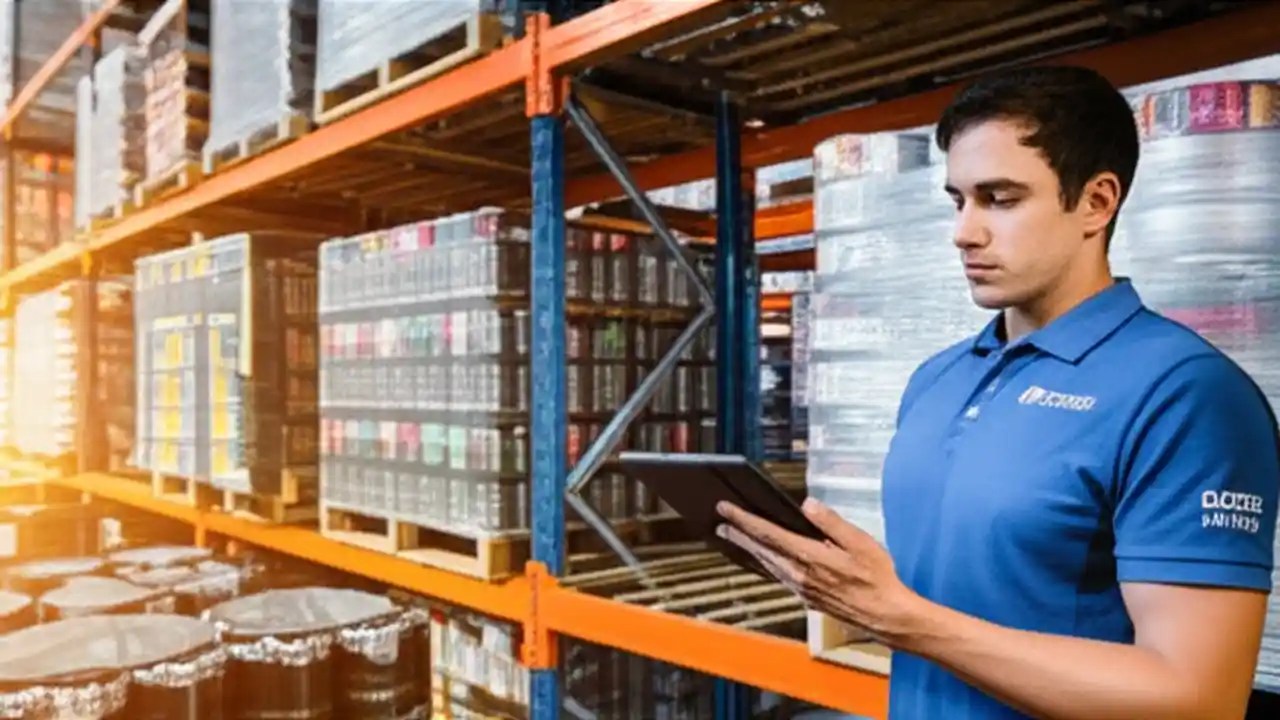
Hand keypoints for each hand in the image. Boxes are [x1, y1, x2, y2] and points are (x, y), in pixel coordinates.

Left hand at [716, 497, 925, 646]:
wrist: (886, 616)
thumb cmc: (877, 578)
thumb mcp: (860, 542)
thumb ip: (831, 522)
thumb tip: (807, 504)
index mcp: (810, 558)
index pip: (768, 534)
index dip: (744, 520)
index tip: (725, 509)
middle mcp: (800, 575)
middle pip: (761, 551)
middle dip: (739, 536)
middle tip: (720, 523)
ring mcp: (801, 589)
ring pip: (768, 565)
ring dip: (750, 550)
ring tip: (735, 538)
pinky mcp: (807, 598)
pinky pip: (779, 576)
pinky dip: (767, 564)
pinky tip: (765, 559)